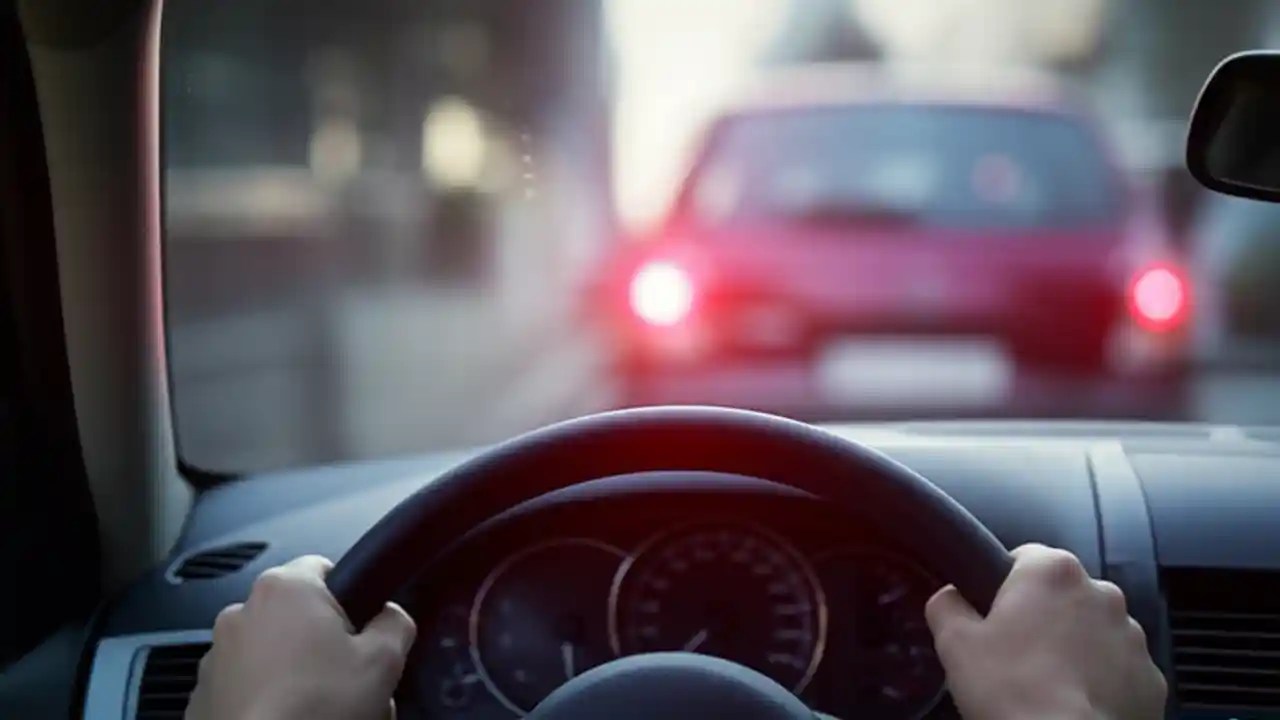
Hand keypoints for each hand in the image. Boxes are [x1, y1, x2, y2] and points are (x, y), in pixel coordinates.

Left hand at [185, 555, 416, 719]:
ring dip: (288, 668)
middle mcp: (240, 611)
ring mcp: (214, 655)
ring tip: (311, 705)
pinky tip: (282, 718)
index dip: (350, 599)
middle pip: (296, 614)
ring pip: (267, 650)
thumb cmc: (321, 705)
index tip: (361, 635)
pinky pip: (242, 684)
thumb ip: (395, 623)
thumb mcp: (383, 661)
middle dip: (319, 639)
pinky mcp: (201, 695)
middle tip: (344, 676)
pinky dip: (261, 696)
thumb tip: (390, 616)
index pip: (324, 568)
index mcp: (285, 588)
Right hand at [925, 544, 1165, 719]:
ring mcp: (1133, 636)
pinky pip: (1120, 668)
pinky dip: (1103, 680)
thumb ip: (947, 604)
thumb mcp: (954, 642)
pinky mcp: (1153, 678)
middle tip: (1016, 653)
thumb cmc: (1008, 689)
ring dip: (1076, 646)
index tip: (993, 616)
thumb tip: (950, 596)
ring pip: (1095, 630)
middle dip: (1044, 615)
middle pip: (1063, 594)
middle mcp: (1102, 592)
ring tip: (1049, 684)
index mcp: (1053, 571)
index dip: (1004, 585)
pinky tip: (1077, 703)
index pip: (1024, 557)